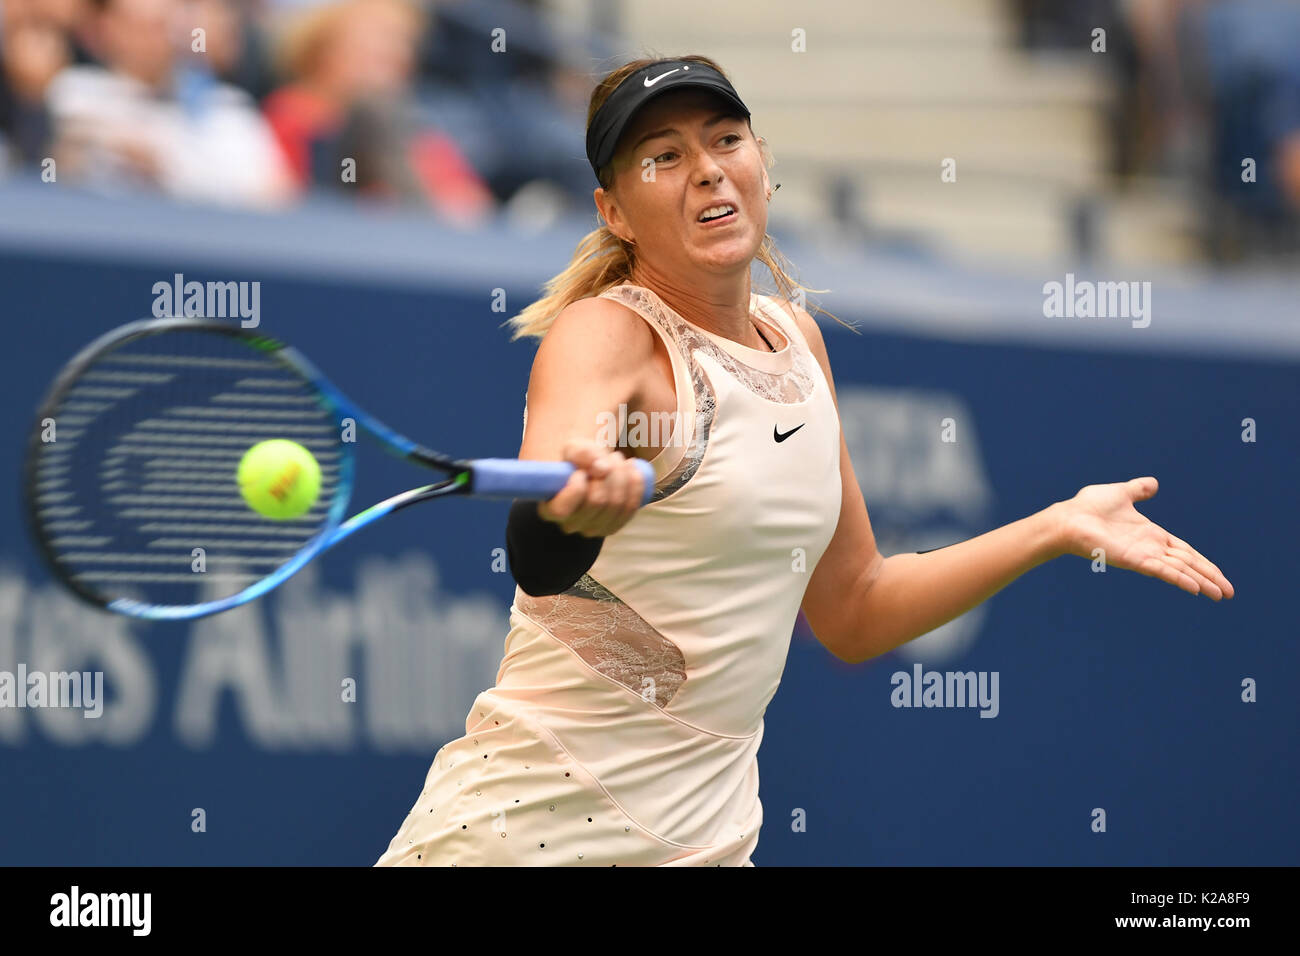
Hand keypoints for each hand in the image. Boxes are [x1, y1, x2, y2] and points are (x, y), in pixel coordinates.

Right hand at [537, 440, 647, 536]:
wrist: (590, 469)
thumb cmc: (576, 461)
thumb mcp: (573, 449)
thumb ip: (581, 453)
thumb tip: (601, 469)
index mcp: (551, 509)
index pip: (561, 509)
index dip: (575, 488)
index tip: (580, 472)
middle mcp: (570, 524)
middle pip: (597, 501)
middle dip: (607, 473)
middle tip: (608, 456)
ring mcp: (593, 529)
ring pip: (616, 503)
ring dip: (622, 475)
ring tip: (618, 459)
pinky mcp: (613, 526)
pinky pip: (630, 508)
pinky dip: (636, 486)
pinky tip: (632, 470)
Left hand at [1053, 477, 1233, 599]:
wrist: (1068, 517)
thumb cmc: (1088, 507)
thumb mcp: (1121, 493)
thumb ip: (1138, 490)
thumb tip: (1153, 483)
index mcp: (1151, 534)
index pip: (1184, 551)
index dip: (1203, 562)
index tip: (1219, 575)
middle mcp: (1150, 548)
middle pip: (1187, 564)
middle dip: (1209, 577)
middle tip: (1229, 593)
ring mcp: (1143, 555)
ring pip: (1179, 570)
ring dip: (1201, 582)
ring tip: (1220, 595)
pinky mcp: (1133, 560)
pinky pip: (1161, 570)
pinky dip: (1179, 578)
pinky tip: (1196, 588)